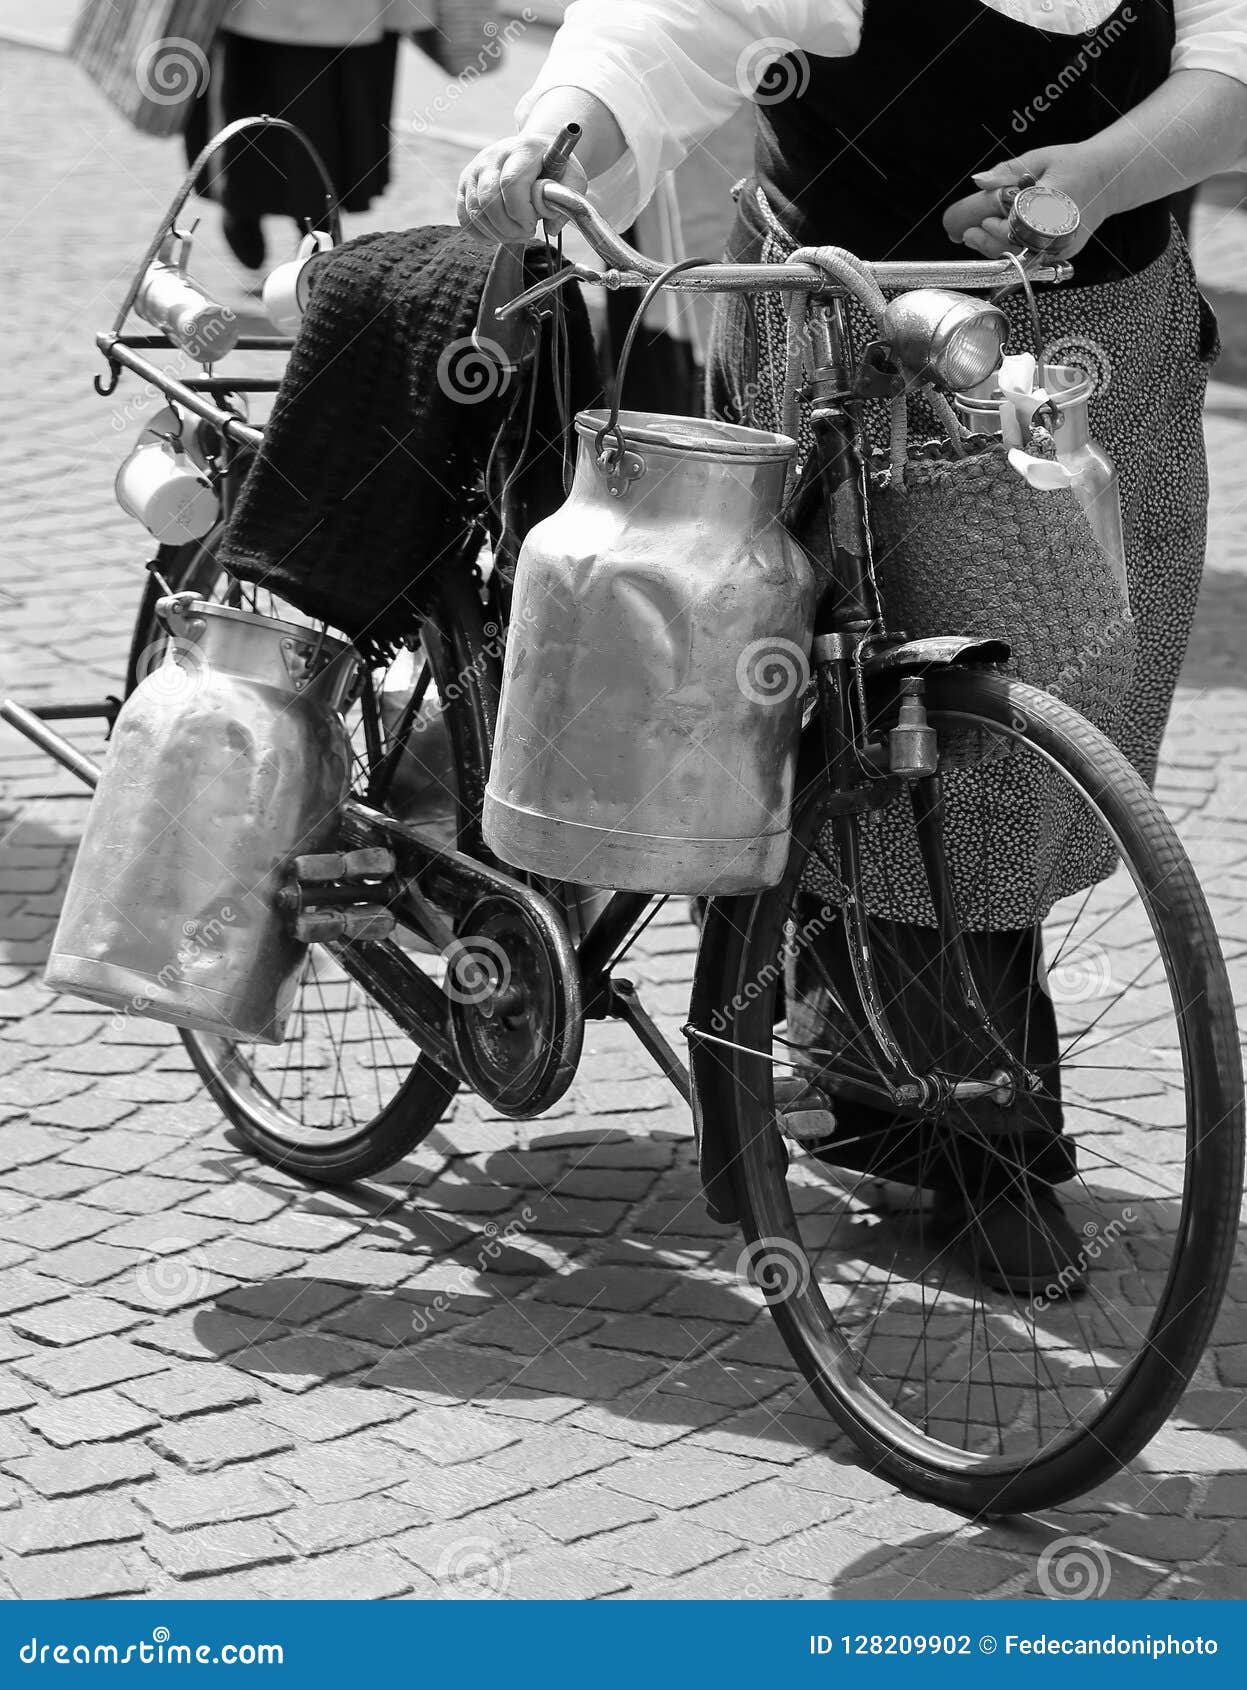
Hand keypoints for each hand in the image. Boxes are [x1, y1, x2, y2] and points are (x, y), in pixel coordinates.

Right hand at [457, 133, 589, 244]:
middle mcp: (492, 156)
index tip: (533, 224)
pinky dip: (482, 233)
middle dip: (508, 227)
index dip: (521, 212)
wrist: (533, 153)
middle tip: (526, 233)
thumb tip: (551, 228)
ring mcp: (475, 170)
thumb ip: (567, 201)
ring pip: (475, 211)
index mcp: (521, 150)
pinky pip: (464, 217)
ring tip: (516, 234)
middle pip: (488, 200)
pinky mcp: (465, 185)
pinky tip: (500, 234)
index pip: (511, 183)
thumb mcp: (572, 178)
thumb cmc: (554, 168)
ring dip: (497, 233)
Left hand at [942, 143, 1115, 258]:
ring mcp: (1062, 247)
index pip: (1021, 226)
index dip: (998, 230)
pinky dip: (1011, 253)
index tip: (981, 224)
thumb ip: (1009, 170)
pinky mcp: (1062, 255)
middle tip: (969, 234)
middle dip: (989, 243)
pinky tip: (995, 242)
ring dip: (995, 250)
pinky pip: (1031, 260)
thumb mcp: (1041, 158)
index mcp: (1056, 203)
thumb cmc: (1074, 164)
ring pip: (1022, 258)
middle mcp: (1061, 230)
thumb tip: (979, 180)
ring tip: (975, 237)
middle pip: (1018, 247)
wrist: (1110, 178)